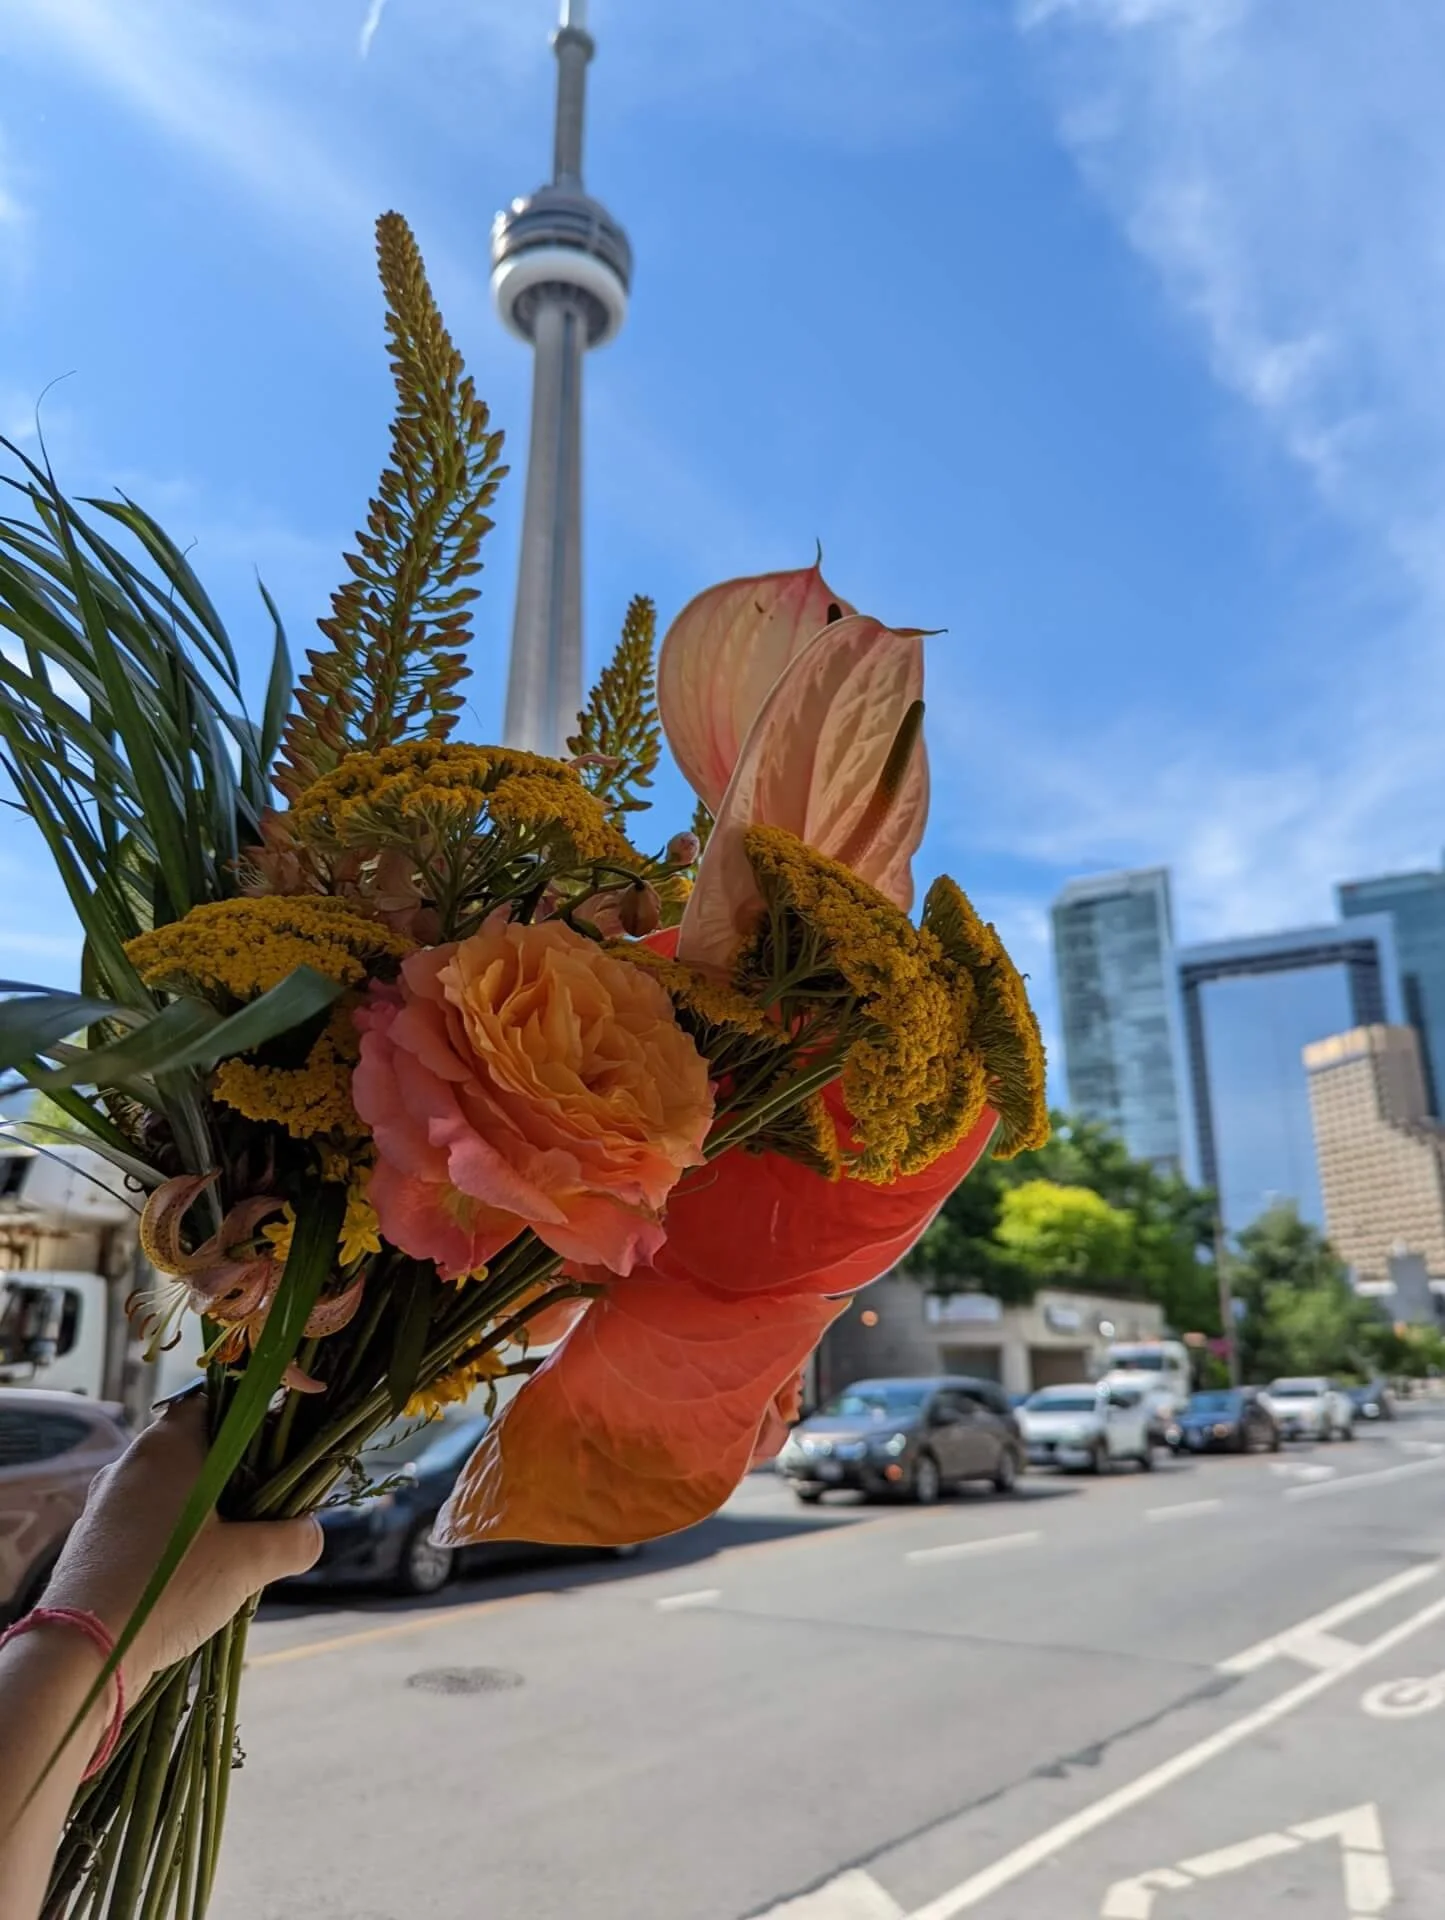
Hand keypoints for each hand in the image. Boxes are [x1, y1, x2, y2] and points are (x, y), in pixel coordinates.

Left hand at [42, 1396, 321, 1691]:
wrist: (80, 1654)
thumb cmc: (166, 1589)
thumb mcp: (249, 1562)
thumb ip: (295, 1539)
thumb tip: (311, 1532)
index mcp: (167, 1444)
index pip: (220, 1402)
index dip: (258, 1420)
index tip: (286, 1453)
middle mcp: (131, 1462)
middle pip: (200, 1449)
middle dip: (239, 1479)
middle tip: (269, 1512)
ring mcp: (107, 1503)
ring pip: (174, 1490)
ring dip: (209, 1514)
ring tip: (236, 1554)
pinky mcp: (95, 1542)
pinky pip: (149, 1523)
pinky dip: (176, 1539)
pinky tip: (194, 1579)